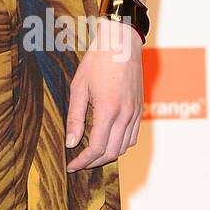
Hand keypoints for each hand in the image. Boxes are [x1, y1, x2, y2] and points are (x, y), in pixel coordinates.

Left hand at [65, 17, 143, 170]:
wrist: (122, 44)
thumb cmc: (97, 62)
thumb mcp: (78, 87)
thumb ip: (75, 117)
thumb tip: (70, 142)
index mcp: (108, 110)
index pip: (96, 148)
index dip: (82, 161)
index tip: (71, 166)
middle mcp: (125, 115)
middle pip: (111, 152)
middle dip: (93, 162)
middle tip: (78, 163)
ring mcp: (135, 113)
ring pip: (124, 148)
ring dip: (107, 155)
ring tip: (90, 155)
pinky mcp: (139, 110)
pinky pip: (132, 137)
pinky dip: (120, 145)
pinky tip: (107, 141)